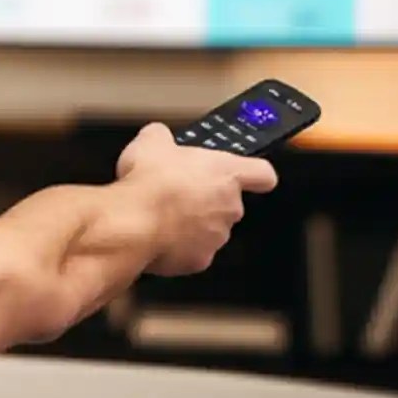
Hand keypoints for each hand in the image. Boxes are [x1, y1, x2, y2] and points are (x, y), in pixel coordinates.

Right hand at [115, 123, 277, 275]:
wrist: (134, 222)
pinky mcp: (199, 261)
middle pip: (229, 204)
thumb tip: (157, 136)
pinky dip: (176, 248)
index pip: (262, 174)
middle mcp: (230, 207)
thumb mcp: (151, 142)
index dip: (254, 175)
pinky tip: (155, 237)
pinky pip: (191, 253)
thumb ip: (162, 137)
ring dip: (190, 225)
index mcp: (227, 173)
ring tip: (160, 217)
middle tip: (178, 193)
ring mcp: (217, 237)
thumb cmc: (151, 181)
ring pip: (209, 231)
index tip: (245, 175)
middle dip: (206, 201)